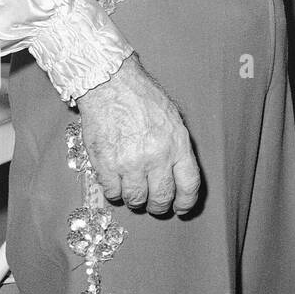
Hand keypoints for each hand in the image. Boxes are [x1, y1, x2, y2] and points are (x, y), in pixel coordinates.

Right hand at [76, 55, 200, 215]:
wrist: (111, 86)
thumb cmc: (144, 99)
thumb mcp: (173, 119)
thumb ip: (177, 147)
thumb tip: (179, 173)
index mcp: (177, 145)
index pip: (188, 185)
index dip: (186, 202)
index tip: (181, 208)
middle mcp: (155, 157)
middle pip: (161, 198)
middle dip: (160, 205)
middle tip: (155, 203)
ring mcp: (129, 163)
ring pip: (136, 200)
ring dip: (136, 200)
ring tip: (135, 191)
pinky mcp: (105, 165)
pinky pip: (112, 193)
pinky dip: (115, 192)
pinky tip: (117, 182)